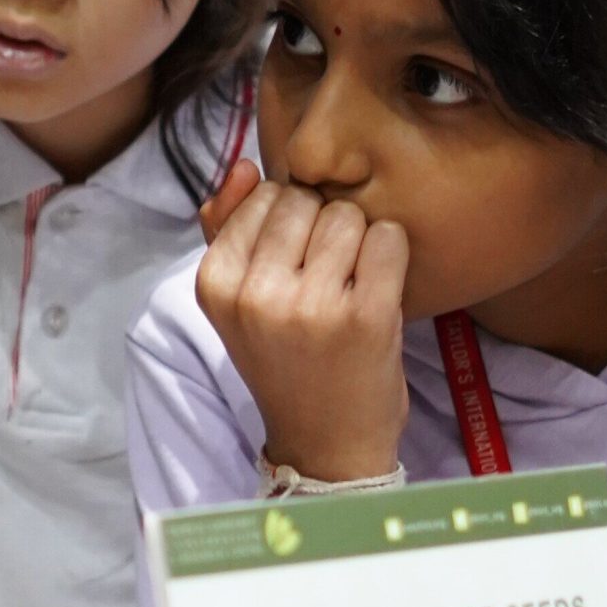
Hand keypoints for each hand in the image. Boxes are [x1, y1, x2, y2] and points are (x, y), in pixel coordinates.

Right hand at [195, 161, 409, 481]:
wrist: (325, 440)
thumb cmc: (282, 360)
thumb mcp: (235, 300)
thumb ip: (226, 227)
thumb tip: (245, 165)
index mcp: (215, 283)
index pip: (263, 197)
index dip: (287, 219)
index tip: (292, 261)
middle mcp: (257, 293)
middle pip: (305, 200)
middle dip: (322, 224)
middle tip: (324, 272)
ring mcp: (312, 306)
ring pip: (348, 216)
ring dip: (358, 239)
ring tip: (350, 281)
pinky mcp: (367, 316)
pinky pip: (388, 238)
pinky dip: (391, 253)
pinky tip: (379, 284)